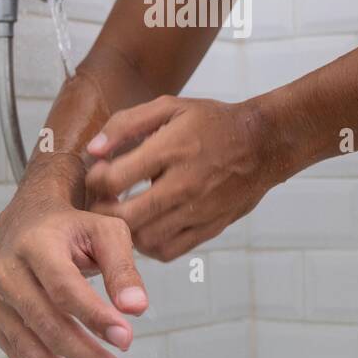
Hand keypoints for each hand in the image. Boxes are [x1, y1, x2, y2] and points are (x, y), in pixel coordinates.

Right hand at [0, 162, 148, 357]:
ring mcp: (1, 309)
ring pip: (32, 356)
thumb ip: (123, 267)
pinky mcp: (3, 332)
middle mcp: (10, 279)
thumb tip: (137, 308)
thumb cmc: (73, 230)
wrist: (25, 228)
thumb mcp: (105, 232)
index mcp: (35, 248)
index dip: (94, 317)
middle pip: (48, 328)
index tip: (128, 340)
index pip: (63, 289)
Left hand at [83, 95, 275, 260]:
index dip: (95, 179)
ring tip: (124, 214)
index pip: (114, 178)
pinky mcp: (209, 228)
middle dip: (103, 211)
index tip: (100, 173)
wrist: (264, 143)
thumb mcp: (169, 106)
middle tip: (102, 201)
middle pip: (125, 216)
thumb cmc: (213, 123)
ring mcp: (198, 210)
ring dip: (125, 231)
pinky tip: (147, 226)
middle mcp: (184, 184)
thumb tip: (93, 150)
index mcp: (171, 149)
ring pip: (145, 240)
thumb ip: (126, 124)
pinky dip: (149, 245)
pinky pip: (169, 251)